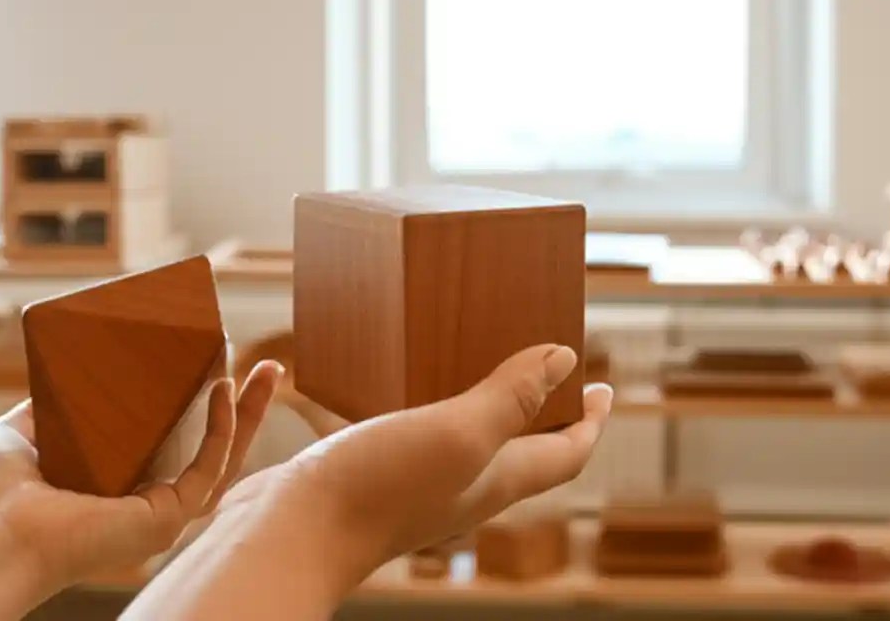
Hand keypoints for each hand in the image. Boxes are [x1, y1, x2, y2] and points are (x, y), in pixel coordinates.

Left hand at [0, 360, 281, 593]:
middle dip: (246, 411)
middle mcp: (145, 505)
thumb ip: (47, 408)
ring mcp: (161, 517)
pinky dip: (223, 430)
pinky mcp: (166, 519)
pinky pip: (209, 469)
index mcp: (116, 490)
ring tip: (269, 373)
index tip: (213, 366)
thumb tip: (67, 374)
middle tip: (266, 370)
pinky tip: (224, 391)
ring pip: (225, 461)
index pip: (174, 447)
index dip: (199, 409)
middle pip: (213, 452)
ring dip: (250, 416)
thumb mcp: (19, 432)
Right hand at [230, 344, 611, 580]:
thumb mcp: (457, 434)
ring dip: (464, 398)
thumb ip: (510, 398)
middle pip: (516, 448)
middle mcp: (458, 486)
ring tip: (456, 353)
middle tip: (537, 362)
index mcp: (494, 480)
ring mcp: (409, 483)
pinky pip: (385, 428)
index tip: (602, 386)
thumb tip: (564, 360)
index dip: (590, 421)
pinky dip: (383, 399)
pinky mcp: (363, 473)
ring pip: (451, 437)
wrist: (287, 536)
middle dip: (534, 407)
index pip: (564, 455)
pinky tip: (358, 372)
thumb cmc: (377, 489)